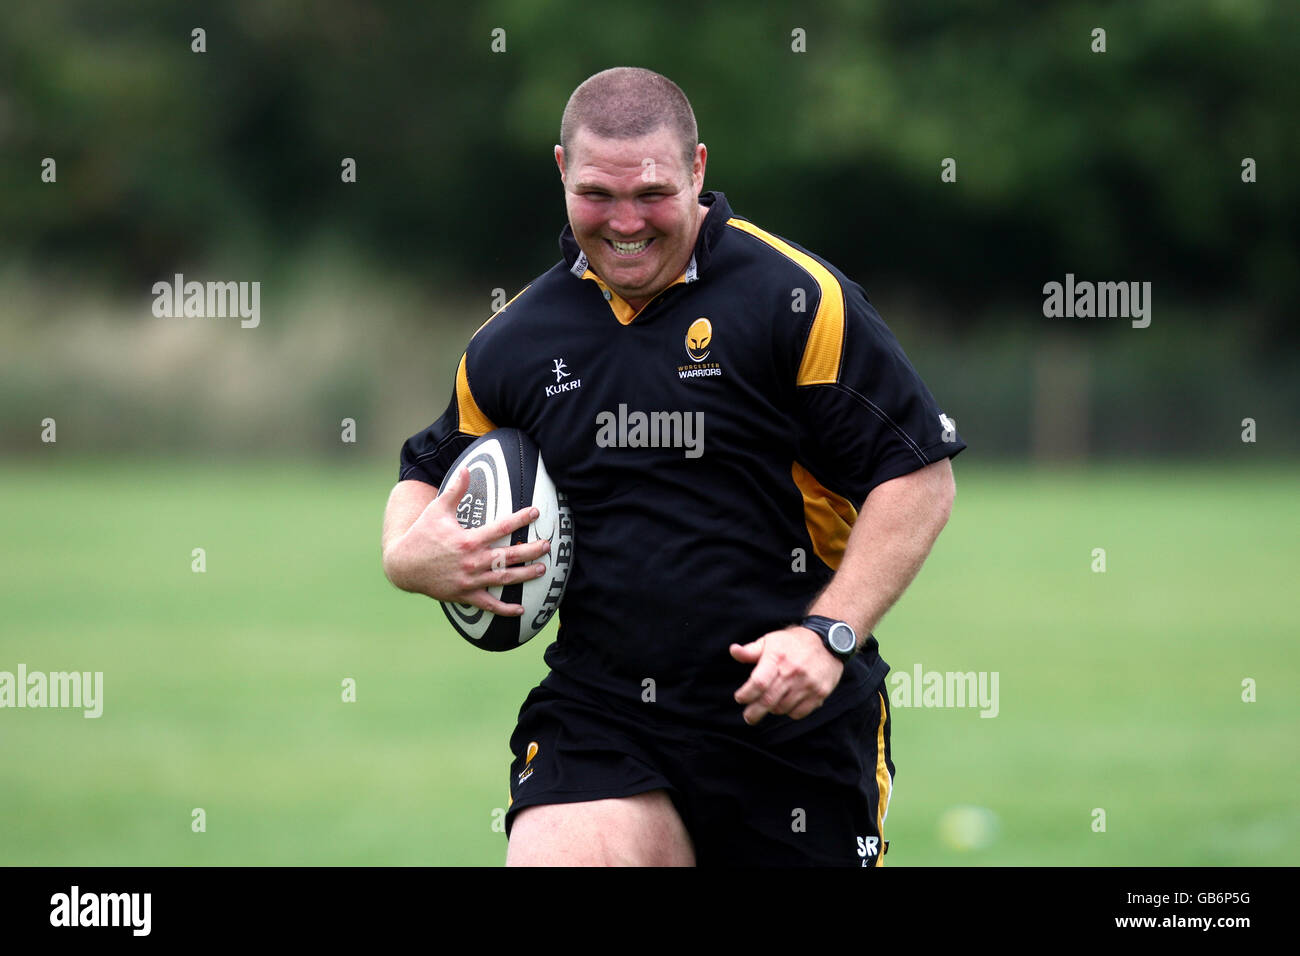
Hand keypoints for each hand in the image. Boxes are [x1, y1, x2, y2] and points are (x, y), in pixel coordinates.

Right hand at [382, 466, 551, 614]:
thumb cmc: (421, 535)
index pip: (501, 527)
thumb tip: (466, 468)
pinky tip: (521, 609)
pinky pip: (489, 605)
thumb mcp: (437, 510)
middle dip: (531, 551)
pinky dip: (505, 610)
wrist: (404, 566)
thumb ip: (455, 490)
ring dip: (525, 575)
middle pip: (509, 556)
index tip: (535, 512)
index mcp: (468, 540)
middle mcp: (472, 561)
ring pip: (504, 579)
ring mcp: (470, 580)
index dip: (520, 519)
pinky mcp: (465, 595)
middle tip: (547, 545)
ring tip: (542, 569)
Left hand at [730, 626, 844, 724]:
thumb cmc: (794, 642)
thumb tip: (733, 651)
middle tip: (748, 717)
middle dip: (754, 712)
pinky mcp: (819, 693)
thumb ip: (750, 650)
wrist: (829, 641)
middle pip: (768, 700)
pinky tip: (786, 705)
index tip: (740, 698)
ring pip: (782, 708)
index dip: (746, 694)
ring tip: (769, 705)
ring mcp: (807, 684)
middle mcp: (792, 672)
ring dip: (772, 710)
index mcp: (778, 657)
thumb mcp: (771, 640)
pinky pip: (799, 713)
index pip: (758, 683)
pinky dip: (790, 713)